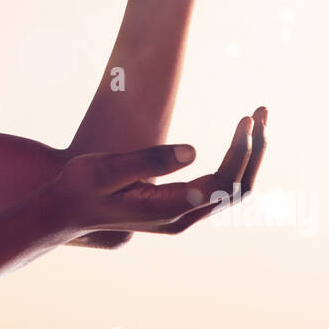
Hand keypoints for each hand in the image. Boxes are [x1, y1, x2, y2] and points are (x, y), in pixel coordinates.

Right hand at [51, 107, 269, 246]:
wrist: (67, 211)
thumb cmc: (82, 187)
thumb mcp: (107, 169)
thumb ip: (149, 161)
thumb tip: (194, 151)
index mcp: (170, 209)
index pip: (223, 181)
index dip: (241, 150)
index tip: (247, 117)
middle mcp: (183, 217)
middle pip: (237, 187)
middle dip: (254, 149)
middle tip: (261, 111)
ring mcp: (183, 215)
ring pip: (232, 189)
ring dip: (248, 155)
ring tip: (255, 119)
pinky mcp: (179, 207)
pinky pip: (220, 187)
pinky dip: (234, 161)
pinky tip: (238, 139)